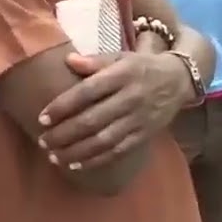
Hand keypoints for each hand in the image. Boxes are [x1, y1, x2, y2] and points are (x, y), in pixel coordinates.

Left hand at [37, 52, 190, 170]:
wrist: (179, 80)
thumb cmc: (142, 67)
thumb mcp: (122, 57)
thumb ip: (95, 61)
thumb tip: (68, 61)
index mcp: (123, 74)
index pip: (88, 91)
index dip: (63, 105)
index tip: (42, 117)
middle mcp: (131, 97)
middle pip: (93, 119)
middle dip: (64, 133)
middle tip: (43, 140)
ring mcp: (139, 119)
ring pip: (103, 140)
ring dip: (76, 151)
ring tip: (54, 156)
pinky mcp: (144, 134)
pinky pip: (118, 150)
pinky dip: (96, 160)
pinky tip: (76, 164)